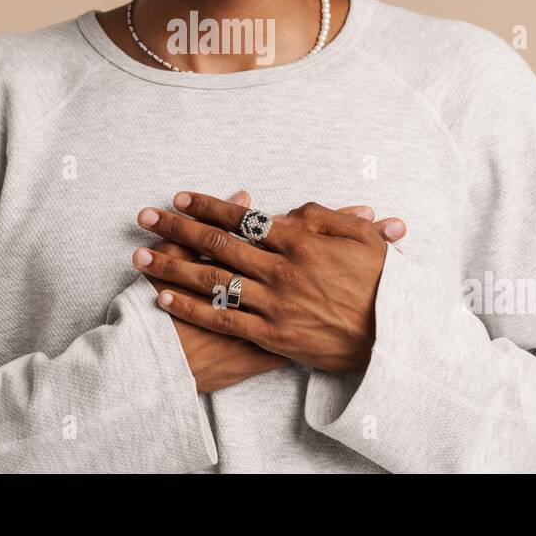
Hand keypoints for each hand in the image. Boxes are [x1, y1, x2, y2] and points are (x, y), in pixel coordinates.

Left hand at [134, 192, 404, 374]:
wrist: (396, 338)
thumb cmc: (382, 284)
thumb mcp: (362, 237)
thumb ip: (324, 216)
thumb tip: (289, 209)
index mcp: (302, 241)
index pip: (244, 217)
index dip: (208, 205)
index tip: (180, 197)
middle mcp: (282, 270)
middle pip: (218, 244)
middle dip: (176, 228)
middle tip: (145, 216)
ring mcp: (275, 304)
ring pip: (212, 281)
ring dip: (171, 266)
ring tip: (139, 255)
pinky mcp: (273, 337)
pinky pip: (223, 319)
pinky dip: (191, 308)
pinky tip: (164, 298)